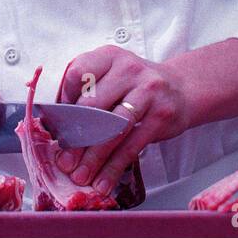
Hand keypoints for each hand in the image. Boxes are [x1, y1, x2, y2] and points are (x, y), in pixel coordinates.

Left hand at [54, 46, 189, 194]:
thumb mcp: (113, 74)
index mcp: (109, 57)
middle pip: (93, 105)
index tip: (57, 124)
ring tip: (80, 176)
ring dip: (94, 158)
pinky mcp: (161, 116)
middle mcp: (128, 70)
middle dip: (75, 138)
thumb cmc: (136, 85)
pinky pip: (132, 146)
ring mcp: (147, 91)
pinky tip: (104, 180)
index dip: (63, 100)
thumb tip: (56, 128)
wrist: (180, 88)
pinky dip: (115, 167)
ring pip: (113, 129)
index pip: (77, 73)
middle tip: (64, 161)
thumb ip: (88, 91)